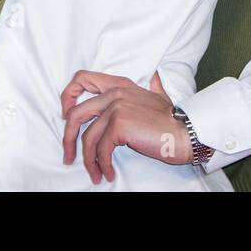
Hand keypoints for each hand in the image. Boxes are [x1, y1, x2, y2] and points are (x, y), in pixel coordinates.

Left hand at [59, 70, 190, 183]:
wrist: (184, 133)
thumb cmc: (171, 120)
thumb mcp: (158, 95)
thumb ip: (153, 85)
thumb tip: (154, 77)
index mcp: (119, 85)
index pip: (82, 79)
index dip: (67, 96)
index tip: (66, 116)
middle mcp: (114, 93)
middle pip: (75, 114)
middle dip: (68, 138)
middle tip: (69, 155)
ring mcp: (116, 108)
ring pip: (87, 138)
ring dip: (87, 161)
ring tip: (94, 173)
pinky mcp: (119, 125)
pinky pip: (101, 150)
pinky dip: (102, 165)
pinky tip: (107, 173)